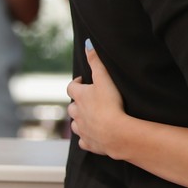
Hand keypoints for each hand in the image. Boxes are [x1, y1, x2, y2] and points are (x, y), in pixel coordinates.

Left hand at [67, 42, 129, 157]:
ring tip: (90, 118)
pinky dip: (86, 137)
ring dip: (80, 120)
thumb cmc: (110, 104)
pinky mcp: (89, 143)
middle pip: (71, 107)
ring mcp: (82, 129)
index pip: (71, 87)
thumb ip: (96, 61)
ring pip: (75, 124)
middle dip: (77, 103)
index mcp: (79, 97)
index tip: (82, 82)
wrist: (115, 133)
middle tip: (88, 101)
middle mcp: (77, 113)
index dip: (76, 83)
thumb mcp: (104, 78)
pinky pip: (83, 141)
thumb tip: (87, 44)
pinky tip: (92, 135)